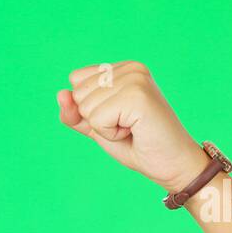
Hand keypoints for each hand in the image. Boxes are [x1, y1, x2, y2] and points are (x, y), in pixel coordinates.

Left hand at [57, 61, 209, 192]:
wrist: (171, 164)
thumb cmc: (137, 144)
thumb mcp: (97, 127)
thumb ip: (75, 113)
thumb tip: (61, 94)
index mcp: (122, 68)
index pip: (76, 80)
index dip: (88, 108)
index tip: (119, 117)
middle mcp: (130, 67)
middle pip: (78, 93)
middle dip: (96, 119)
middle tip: (127, 126)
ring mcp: (135, 78)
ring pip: (86, 107)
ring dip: (104, 128)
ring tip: (132, 128)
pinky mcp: (137, 95)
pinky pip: (97, 119)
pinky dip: (110, 133)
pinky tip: (134, 130)